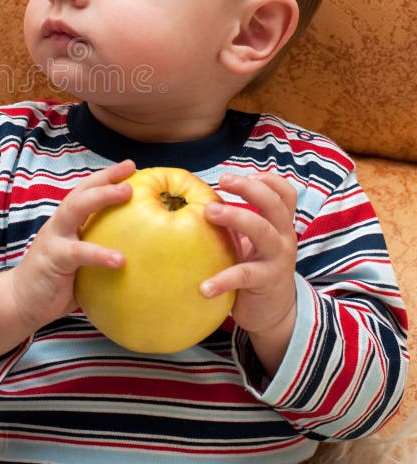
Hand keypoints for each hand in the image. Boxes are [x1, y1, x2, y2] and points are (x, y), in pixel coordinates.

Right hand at [0, 159, 134, 367]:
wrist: (20, 301)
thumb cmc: (56, 280)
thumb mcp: (77, 258)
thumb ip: (95, 246)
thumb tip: (136, 246)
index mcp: (66, 221)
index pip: (85, 191)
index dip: (105, 177)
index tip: (130, 166)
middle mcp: (59, 223)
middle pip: (81, 192)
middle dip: (105, 178)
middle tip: (130, 170)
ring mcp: (54, 239)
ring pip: (75, 209)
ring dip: (102, 197)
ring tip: (127, 193)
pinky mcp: (54, 260)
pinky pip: (78, 253)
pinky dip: (100, 254)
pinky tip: (120, 260)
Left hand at [200, 171, 297, 374]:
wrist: (273, 311)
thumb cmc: (253, 265)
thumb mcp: (251, 239)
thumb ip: (238, 217)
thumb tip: (200, 193)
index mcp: (279, 223)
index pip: (285, 194)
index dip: (267, 180)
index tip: (240, 175)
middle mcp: (283, 237)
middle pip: (275, 205)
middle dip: (249, 188)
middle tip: (222, 181)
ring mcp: (277, 259)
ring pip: (263, 231)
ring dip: (236, 217)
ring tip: (209, 212)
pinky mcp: (266, 282)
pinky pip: (243, 275)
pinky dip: (222, 279)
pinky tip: (203, 285)